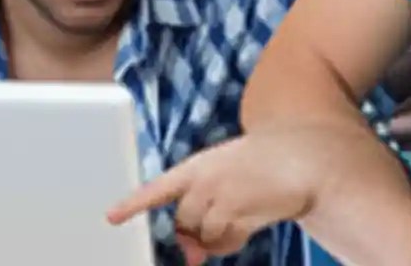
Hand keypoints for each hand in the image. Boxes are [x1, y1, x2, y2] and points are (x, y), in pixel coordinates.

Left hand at [106, 130, 313, 262]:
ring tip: (243, 216)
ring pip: (200, 235)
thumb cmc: (260, 171)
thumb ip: (204, 215)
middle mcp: (202, 179)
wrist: (300, 156)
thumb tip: (193, 259)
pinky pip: (221, 242)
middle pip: (181, 221)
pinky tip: (249, 225)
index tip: (111, 217)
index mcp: (197, 166)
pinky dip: (231, 243)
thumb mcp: (227, 186)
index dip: (133, 204)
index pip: (158, 188)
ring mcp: (218, 194)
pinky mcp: (236, 209)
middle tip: (224, 220)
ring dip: (217, 237)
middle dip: (197, 230)